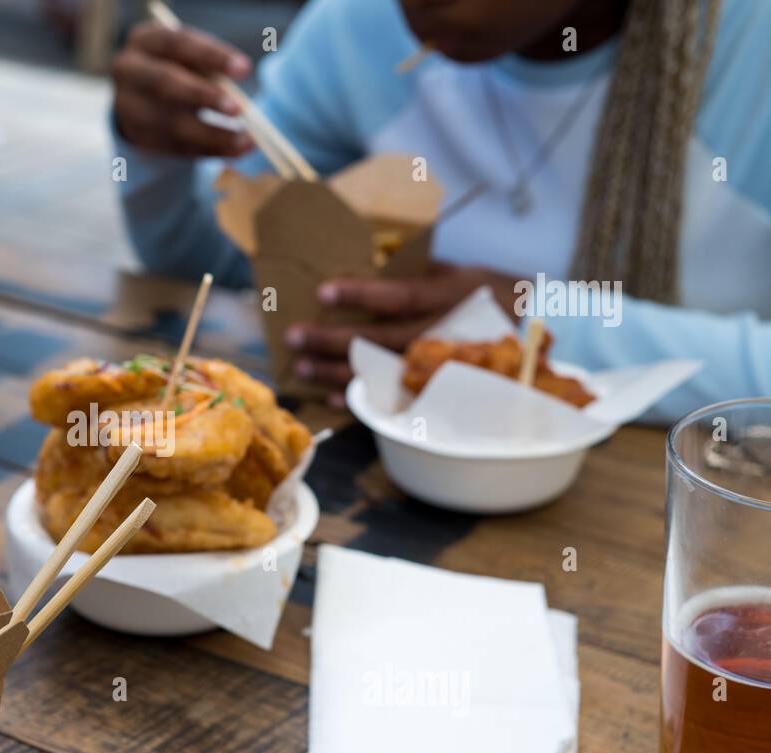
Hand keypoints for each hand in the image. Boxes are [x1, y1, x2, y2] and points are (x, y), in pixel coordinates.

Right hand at [112, 22, 254, 157]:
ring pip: (170, 124)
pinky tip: (235, 150)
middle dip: (204, 96)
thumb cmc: (176, 66)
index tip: (245, 70)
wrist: (139, 94)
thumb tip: (240, 84)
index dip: (212, 56)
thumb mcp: (189, 56)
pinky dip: (210, 150)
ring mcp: (129, 108)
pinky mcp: (139, 137)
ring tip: (245, 140)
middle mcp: (128, 71)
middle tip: (238, 109)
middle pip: (164, 83)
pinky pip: (176, 147)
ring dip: (212, 134)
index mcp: (145, 40)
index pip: (178, 44)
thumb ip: (210, 66)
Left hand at [284, 264, 523, 409]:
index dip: (360, 295)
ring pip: (384, 371)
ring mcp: (445, 367)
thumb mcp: (468, 272)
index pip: (400, 296)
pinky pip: (397, 399)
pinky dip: (363, 400)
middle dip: (333, 339)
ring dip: (338, 371)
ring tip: (302, 365)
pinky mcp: (444, 391)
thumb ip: (424, 270)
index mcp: (453, 296)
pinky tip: (332, 397)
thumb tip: (376, 260)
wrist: (550, 338)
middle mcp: (447, 333)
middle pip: (382, 339)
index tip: (322, 291)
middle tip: (294, 336)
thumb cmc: (501, 297)